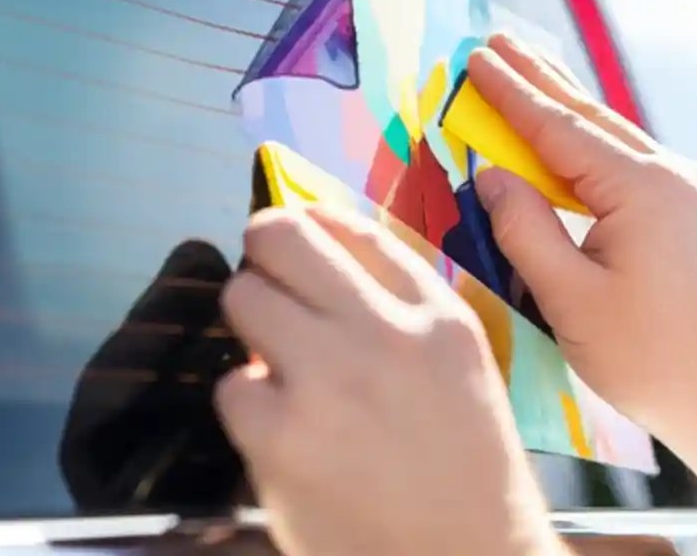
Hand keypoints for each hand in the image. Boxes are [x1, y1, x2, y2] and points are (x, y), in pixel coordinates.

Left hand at [215, 206, 560, 555]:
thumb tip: (321, 230)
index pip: (348, 226)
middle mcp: (384, 334)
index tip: (298, 252)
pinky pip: (230, 387)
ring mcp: (328, 382)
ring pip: (241, 298)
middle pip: (276, 237)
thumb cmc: (466, 470)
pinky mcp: (280, 439)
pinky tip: (286, 433)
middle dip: (265, 264)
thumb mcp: (461, 365)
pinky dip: (250, 408)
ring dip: (253, 331)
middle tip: (275, 302)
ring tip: (284, 372)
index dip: (308, 229)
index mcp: (437, 315)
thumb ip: (403, 298)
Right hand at [469, 34, 696, 440]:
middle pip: (588, 115)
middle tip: (494, 41)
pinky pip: (624, 161)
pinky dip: (585, 140)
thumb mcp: (569, 297)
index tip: (473, 59)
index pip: (558, 128)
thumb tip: (491, 176)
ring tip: (524, 69)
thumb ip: (525, 228)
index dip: (509, 94)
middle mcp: (669, 175)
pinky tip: (567, 133)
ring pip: (608, 135)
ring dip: (562, 104)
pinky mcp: (685, 213)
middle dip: (538, 77)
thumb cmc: (649, 357)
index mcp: (641, 188)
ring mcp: (683, 192)